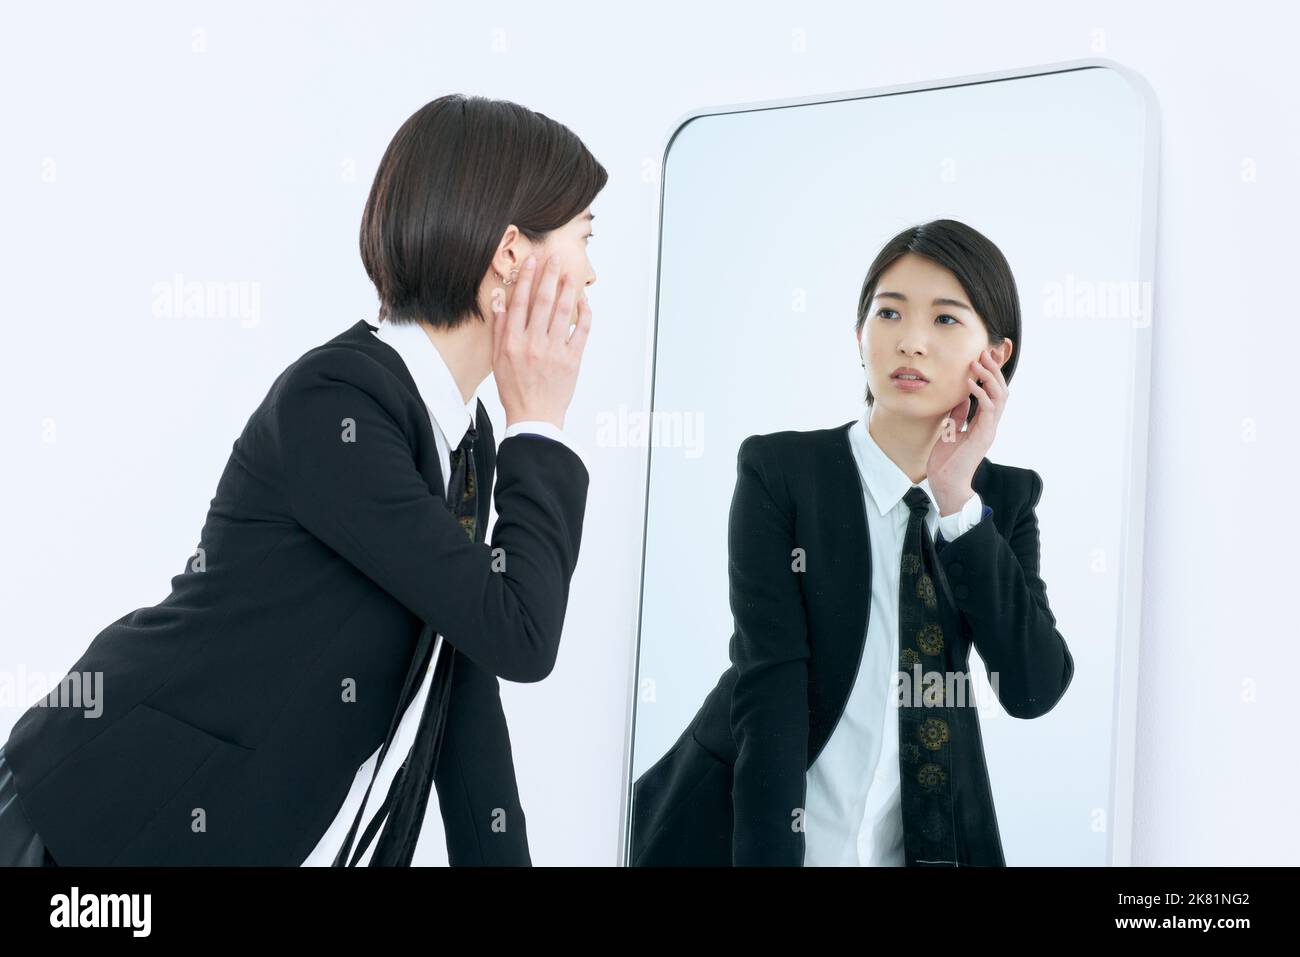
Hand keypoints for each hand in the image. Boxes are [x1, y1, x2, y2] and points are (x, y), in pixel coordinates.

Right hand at [492, 254, 591, 429]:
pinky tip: (584, 301)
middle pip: (543, 301)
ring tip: (571, 274)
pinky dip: (585, 314)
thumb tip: (498, 299)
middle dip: (549, 276)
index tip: (531, 261)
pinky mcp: (572, 359)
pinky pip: (582, 331)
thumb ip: (498, 328)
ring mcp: (554, 350)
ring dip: (568, 289)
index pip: (519, 302)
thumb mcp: (497, 359)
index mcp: (513, 341)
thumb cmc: (514, 389)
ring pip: (564, 312)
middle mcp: (533, 343)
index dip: (526, 278)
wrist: (534, 416)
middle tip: (555, 258)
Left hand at [926, 347, 1006, 511]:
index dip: (990, 374)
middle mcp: (990, 424)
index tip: (983, 357)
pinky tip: (970, 383)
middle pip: (1001, 391)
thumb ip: (959, 414)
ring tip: (978, 362)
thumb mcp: (951, 431)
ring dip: (989, 378)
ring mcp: (989, 430)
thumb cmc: (947, 461)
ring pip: (999, 397)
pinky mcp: (984, 436)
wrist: (947, 483)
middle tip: (984, 352)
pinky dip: (981, 394)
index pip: (992, 393)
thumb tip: (961, 396)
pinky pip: (988, 410)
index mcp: (983, 423)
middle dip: (994, 370)